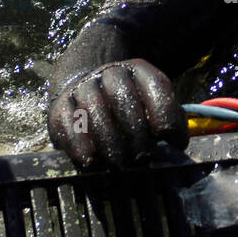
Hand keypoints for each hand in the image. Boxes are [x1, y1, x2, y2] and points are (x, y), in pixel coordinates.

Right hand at [47, 59, 187, 168]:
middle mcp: (110, 74)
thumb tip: (178, 145)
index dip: (164, 112)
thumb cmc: (132, 107)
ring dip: (110, 142)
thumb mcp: (154, 104)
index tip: (169, 138)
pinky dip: (80, 145)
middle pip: (123, 97)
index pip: (155, 84)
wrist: (87, 88)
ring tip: (121, 165)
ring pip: (94, 111)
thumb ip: (170, 120)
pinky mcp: (59, 106)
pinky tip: (92, 162)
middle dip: (135, 132)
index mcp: (139, 71)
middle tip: (143, 158)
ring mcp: (83, 87)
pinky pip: (68, 124)